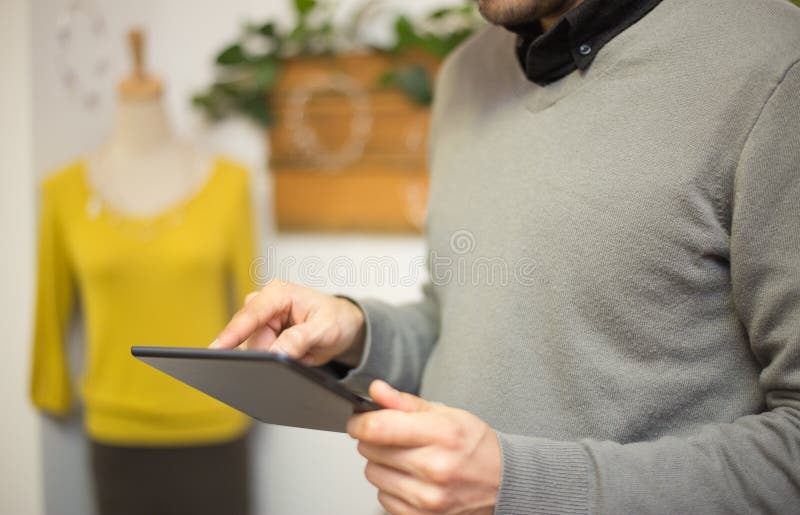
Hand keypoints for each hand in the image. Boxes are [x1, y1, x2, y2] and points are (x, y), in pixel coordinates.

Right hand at [210, 281, 365, 366]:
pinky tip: (294, 355)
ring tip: (301, 351)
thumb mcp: (325, 329)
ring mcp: (262, 320)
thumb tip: (275, 352)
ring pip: (253, 349)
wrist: (344, 326)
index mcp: (279, 293)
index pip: (251, 314)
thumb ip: (299, 339)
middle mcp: (265, 303)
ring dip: (273, 357)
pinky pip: (259, 354)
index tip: (217, 349)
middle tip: (298, 354)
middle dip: (267, 352)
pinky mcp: (262, 335)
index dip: (232, 333)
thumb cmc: (336, 319)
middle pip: (250, 337)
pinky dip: (273, 360)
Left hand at [349, 381, 500, 514]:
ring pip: (373, 474)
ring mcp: (428, 496)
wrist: (502, 482)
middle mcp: (434, 467)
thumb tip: (376, 391)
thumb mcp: (446, 413)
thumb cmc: (474, 445)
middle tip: (393, 437)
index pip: (378, 428)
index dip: (361, 422)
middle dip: (374, 440)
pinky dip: (390, 487)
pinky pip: (383, 498)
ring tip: (406, 459)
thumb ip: (405, 402)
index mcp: (441, 434)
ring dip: (381, 464)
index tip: (361, 420)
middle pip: (370, 450)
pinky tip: (410, 478)